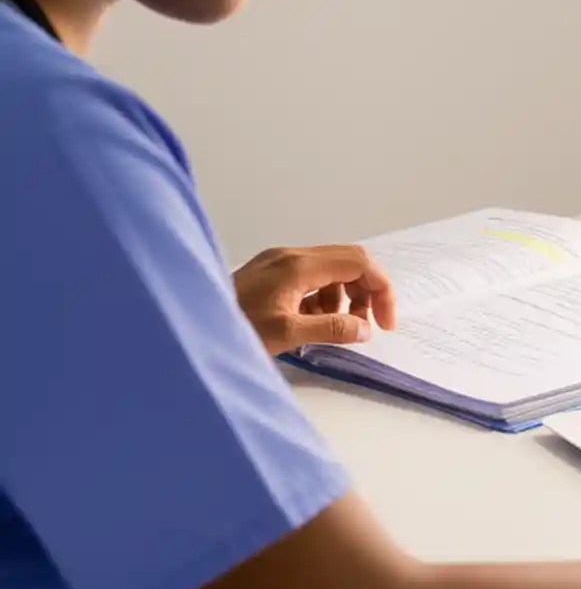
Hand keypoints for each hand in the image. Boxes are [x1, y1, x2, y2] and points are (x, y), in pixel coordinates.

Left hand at [234, 245, 396, 354]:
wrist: (186, 323)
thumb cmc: (234, 328)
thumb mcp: (286, 333)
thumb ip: (331, 328)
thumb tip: (364, 329)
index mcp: (298, 265)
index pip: (359, 263)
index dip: (381, 290)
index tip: (385, 324)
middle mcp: (291, 255)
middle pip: (350, 260)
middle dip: (367, 292)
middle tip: (368, 326)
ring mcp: (280, 262)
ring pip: (333, 269)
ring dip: (346, 297)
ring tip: (338, 327)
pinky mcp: (271, 272)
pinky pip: (313, 277)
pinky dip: (325, 298)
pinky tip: (314, 321)